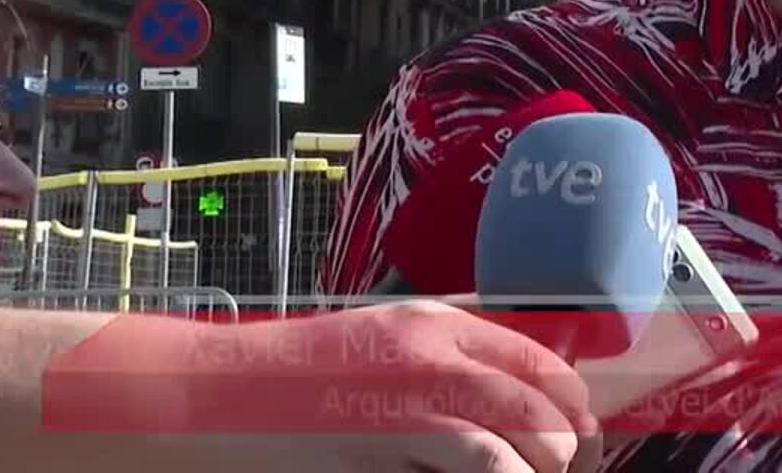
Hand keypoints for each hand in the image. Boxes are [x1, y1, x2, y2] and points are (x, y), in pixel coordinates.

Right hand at [141, 300, 602, 471]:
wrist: (201, 395)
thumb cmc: (282, 386)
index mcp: (435, 324)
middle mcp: (434, 350)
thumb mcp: (372, 354)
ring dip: (542, 469)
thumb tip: (502, 411)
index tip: (581, 445)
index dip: (574, 410)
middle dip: (569, 451)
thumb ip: (434, 370)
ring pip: (524, 437)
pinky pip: (478, 461)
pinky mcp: (387, 438)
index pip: (542, 362)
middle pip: (545, 402)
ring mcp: (411, 395)